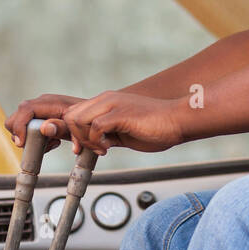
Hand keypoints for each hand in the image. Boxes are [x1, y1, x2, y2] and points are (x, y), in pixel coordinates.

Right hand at [4, 93, 82, 149]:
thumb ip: (62, 128)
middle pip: (16, 117)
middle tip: (38, 145)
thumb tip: (45, 128)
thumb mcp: (76, 128)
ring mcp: (39, 108)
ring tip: (50, 144)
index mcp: (50, 103)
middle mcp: (41, 103)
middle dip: (20, 135)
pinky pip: (26, 127)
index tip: (21, 143)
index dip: (19, 126)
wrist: (94, 118)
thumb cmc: (87, 122)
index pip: (25, 109)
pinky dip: (33, 138)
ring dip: (28, 138)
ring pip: (18, 124)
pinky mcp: (40, 115)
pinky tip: (51, 142)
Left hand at [59, 90, 183, 155]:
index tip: (84, 148)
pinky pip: (95, 127)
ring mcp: (113, 105)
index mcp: (107, 102)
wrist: (178, 121)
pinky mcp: (121, 114)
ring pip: (78, 119)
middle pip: (70, 115)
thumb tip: (91, 144)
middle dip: (75, 136)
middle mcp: (107, 99)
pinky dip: (96, 142)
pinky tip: (108, 149)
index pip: (74, 113)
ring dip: (85, 140)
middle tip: (91, 150)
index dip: (74, 133)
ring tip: (101, 149)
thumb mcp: (124, 131)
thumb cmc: (156, 127)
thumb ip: (107, 134)